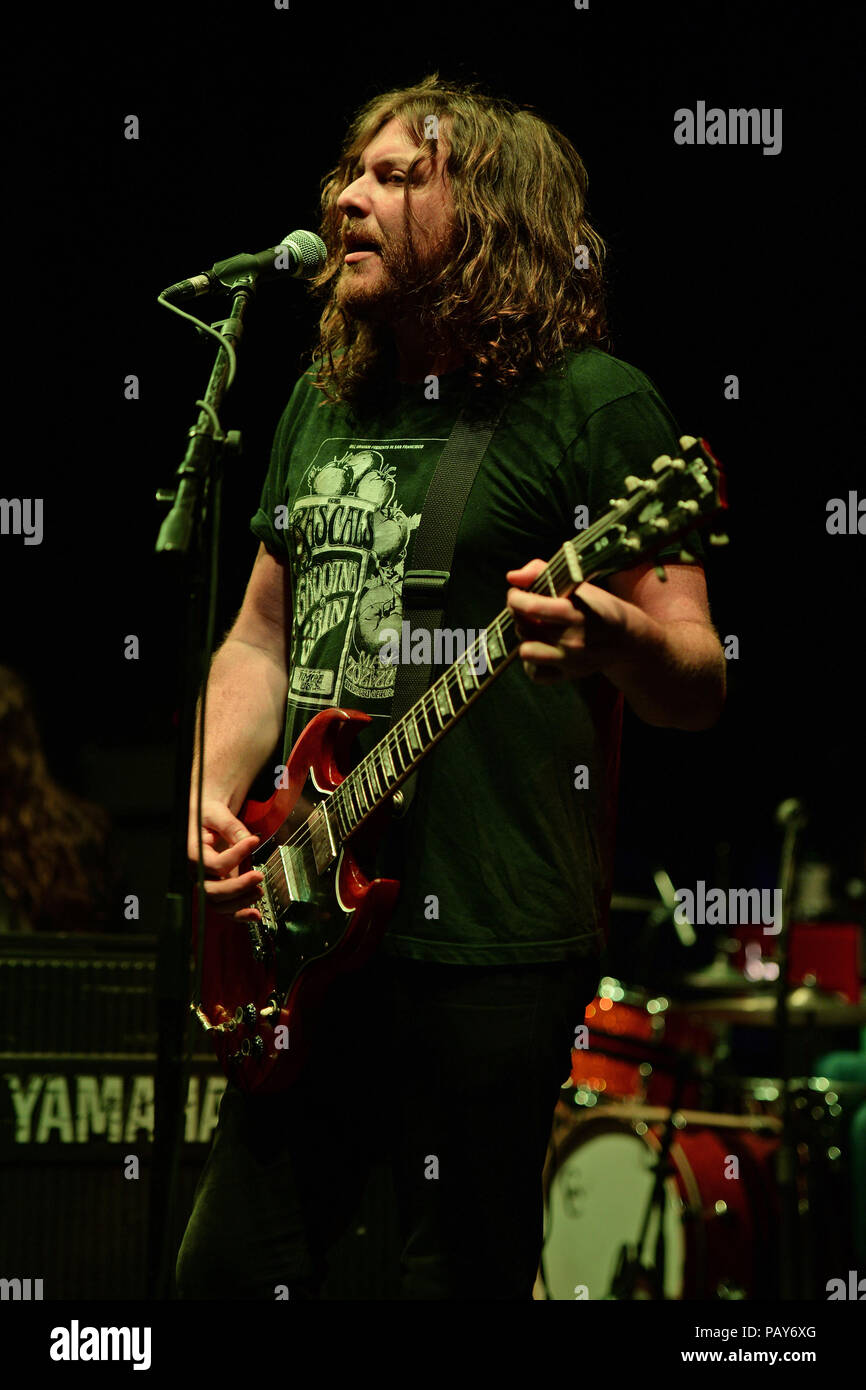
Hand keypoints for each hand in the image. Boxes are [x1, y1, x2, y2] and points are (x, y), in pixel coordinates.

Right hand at [188, 797, 264, 920]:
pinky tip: (255, 914)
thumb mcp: (217, 813)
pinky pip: (225, 909)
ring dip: (240, 902)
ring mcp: (207, 883)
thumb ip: (231, 827)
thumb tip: (248, 840)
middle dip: (237, 887)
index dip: (235, 855)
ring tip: (259, 892)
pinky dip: (239, 915)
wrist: (204, 820)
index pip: (214, 864)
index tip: (253, 841)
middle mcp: (197, 872)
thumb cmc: (207, 815)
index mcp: (193, 853)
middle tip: (258, 876)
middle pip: (212, 891)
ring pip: (218, 904)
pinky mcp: (218, 888)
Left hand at [505, 559, 650, 683]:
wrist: (626, 639)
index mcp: (576, 613)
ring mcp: (570, 661)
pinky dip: (532, 662)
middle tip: (529, 609)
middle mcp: (572, 640)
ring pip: (525, 651)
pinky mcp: (568, 676)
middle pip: (524, 627)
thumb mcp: (578, 584)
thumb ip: (542, 572)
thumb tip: (512, 577)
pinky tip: (542, 648)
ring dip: (526, 638)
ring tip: (535, 629)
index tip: (516, 593)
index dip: (515, 598)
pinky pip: (534, 673)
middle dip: (519, 615)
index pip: (532, 607)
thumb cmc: (597, 606)